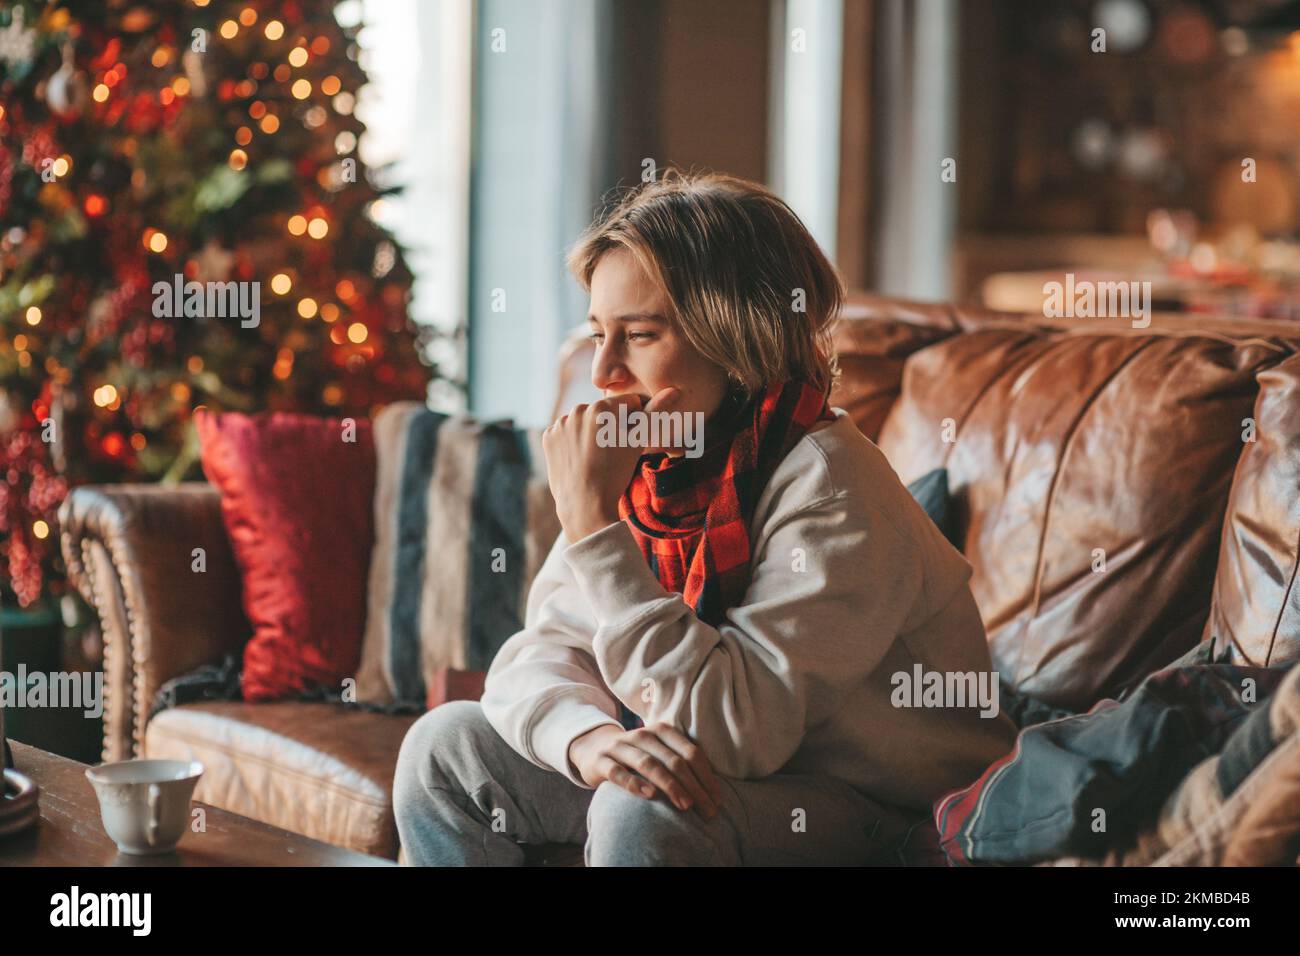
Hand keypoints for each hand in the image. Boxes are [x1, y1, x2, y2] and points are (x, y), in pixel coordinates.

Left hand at [542, 388, 680, 541]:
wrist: (585, 504)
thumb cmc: (615, 474)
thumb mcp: (638, 443)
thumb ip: (655, 414)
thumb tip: (675, 391)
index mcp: (602, 407)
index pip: (626, 403)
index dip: (633, 420)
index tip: (629, 440)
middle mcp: (578, 409)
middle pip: (603, 411)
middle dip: (611, 424)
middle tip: (612, 451)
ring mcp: (560, 423)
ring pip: (584, 420)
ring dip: (591, 431)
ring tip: (596, 456)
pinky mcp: (548, 437)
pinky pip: (565, 432)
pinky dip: (572, 441)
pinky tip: (580, 457)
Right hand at [567, 722, 723, 818]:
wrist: (593, 748)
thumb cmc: (636, 756)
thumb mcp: (658, 751)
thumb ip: (680, 762)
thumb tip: (714, 792)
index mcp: (661, 731)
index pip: (690, 752)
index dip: (707, 777)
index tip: (718, 800)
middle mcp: (642, 735)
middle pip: (674, 761)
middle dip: (694, 787)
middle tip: (708, 811)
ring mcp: (620, 747)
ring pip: (649, 764)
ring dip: (670, 785)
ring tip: (685, 805)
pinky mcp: (601, 761)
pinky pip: (619, 773)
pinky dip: (635, 783)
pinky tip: (649, 795)